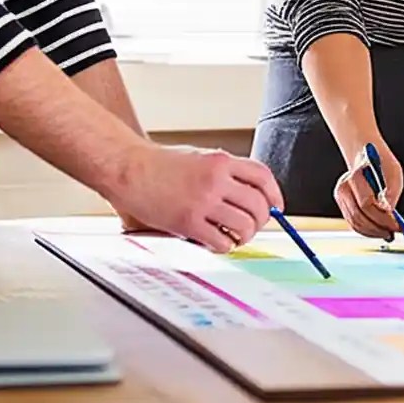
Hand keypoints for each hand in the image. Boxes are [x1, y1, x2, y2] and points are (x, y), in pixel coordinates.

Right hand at [108, 144, 283, 251]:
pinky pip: (221, 240)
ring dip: (245, 235)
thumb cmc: (157, 163)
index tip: (276, 207)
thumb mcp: (199, 157)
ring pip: (244, 225)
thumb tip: (248, 192)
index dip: (275, 194)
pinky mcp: (188, 222)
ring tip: (236, 236)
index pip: (263, 177)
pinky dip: (225, 246)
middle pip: (258, 204)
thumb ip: (223, 171)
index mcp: (220, 161)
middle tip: (253, 226)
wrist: (127, 167)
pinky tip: (217, 242)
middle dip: (261, 220)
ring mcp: (203, 201)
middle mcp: (216, 180)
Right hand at [333, 139, 401, 238]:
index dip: (382, 218)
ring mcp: (340, 196)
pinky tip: (378, 231)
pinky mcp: (342, 204)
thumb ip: (392, 190)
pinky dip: (366, 230)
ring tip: (387, 234)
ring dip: (372, 232)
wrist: (364, 155)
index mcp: (355, 175)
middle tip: (393, 233)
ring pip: (354, 222)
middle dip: (377, 228)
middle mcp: (343, 187)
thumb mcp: (393, 171)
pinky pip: (353, 222)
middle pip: (359, 216)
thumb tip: (389, 212)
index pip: (366, 203)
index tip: (397, 226)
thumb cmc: (381, 162)